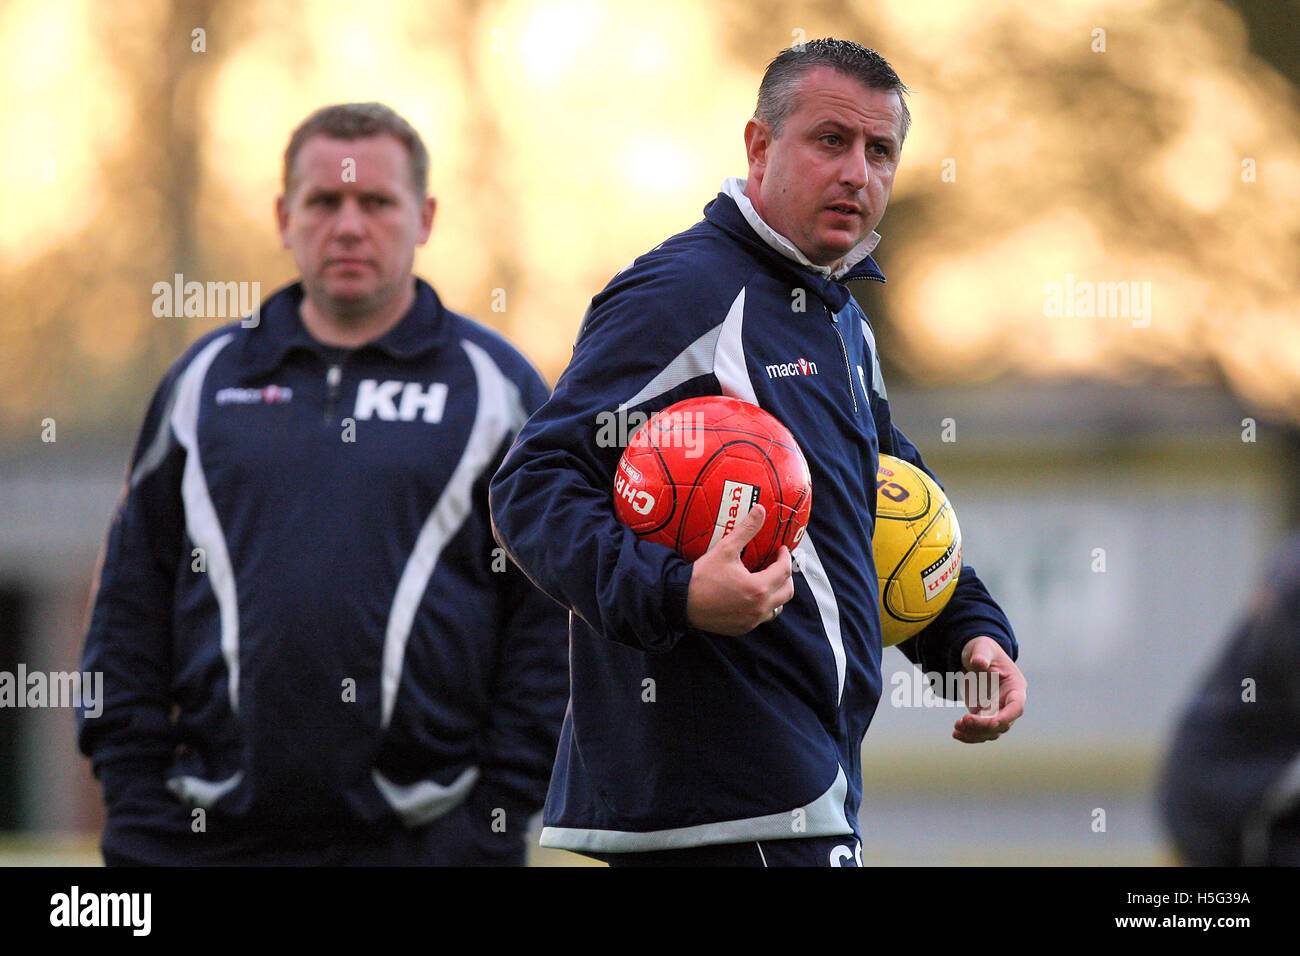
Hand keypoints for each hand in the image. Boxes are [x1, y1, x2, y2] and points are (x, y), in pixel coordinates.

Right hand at [685, 504, 793, 635]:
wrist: (680, 600)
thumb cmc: (702, 576)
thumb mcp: (725, 549)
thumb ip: (746, 529)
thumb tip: (759, 510)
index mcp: (758, 588)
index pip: (784, 571)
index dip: (785, 557)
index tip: (781, 549)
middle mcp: (758, 608)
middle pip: (787, 592)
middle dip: (786, 576)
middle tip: (777, 564)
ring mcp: (751, 621)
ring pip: (776, 607)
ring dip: (777, 593)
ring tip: (768, 580)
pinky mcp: (741, 628)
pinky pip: (761, 618)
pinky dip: (763, 606)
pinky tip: (752, 595)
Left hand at [952, 636, 1025, 742]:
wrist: (973, 656)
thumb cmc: (982, 649)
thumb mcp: (982, 647)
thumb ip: (982, 654)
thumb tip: (979, 663)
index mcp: (1015, 686)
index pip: (1017, 707)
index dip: (1006, 717)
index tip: (991, 722)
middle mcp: (1009, 702)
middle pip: (1002, 723)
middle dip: (983, 726)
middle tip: (962, 721)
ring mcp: (997, 710)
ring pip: (991, 732)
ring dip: (974, 734)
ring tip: (956, 729)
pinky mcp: (984, 715)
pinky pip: (980, 731)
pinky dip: (969, 735)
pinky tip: (956, 734)